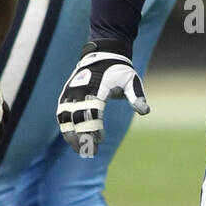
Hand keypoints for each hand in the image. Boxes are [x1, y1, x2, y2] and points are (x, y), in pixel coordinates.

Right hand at [57, 38, 147, 154]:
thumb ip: (136, 96)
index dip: (95, 128)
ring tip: (78, 149)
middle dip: (82, 137)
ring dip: (70, 135)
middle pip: (76, 118)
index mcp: (96, 88)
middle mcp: (80, 90)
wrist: (102, 53)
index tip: (101, 140)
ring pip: (64, 117)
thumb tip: (145, 111)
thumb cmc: (119, 70)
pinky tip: (72, 138)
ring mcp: (71, 92)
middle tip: (90, 151)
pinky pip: (61, 113)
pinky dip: (65, 126)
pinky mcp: (66, 94)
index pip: (92, 112)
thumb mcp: (131, 80)